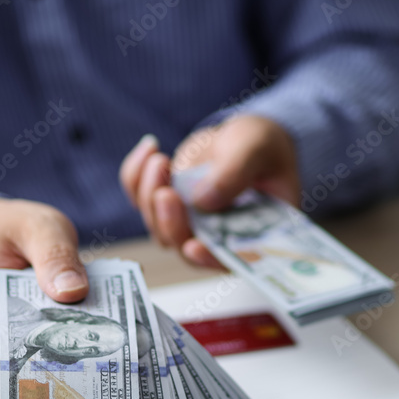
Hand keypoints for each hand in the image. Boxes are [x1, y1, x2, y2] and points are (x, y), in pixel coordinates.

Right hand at [0, 198, 88, 355]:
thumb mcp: (41, 228)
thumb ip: (55, 256)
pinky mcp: (4, 337)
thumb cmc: (14, 227)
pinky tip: (74, 326)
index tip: (86, 333)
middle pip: (23, 344)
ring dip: (59, 340)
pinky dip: (52, 337)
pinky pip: (30, 346)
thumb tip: (72, 291)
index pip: (14, 328)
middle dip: (60, 339)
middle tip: (97, 331)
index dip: (51, 333)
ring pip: (28, 350)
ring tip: (89, 326)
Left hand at [119, 114, 299, 267]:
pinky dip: (136, 175)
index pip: (231, 260)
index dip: (209, 258)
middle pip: (186, 245)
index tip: (193, 246)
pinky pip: (140, 197)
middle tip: (165, 192)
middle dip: (170, 222)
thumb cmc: (263, 147)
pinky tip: (149, 148)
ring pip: (158, 225)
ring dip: (149, 194)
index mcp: (253, 236)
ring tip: (160, 160)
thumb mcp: (257, 149)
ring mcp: (189, 224)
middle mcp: (218, 238)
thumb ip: (234, 172)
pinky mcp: (167, 204)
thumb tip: (203, 199)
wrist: (246, 138)